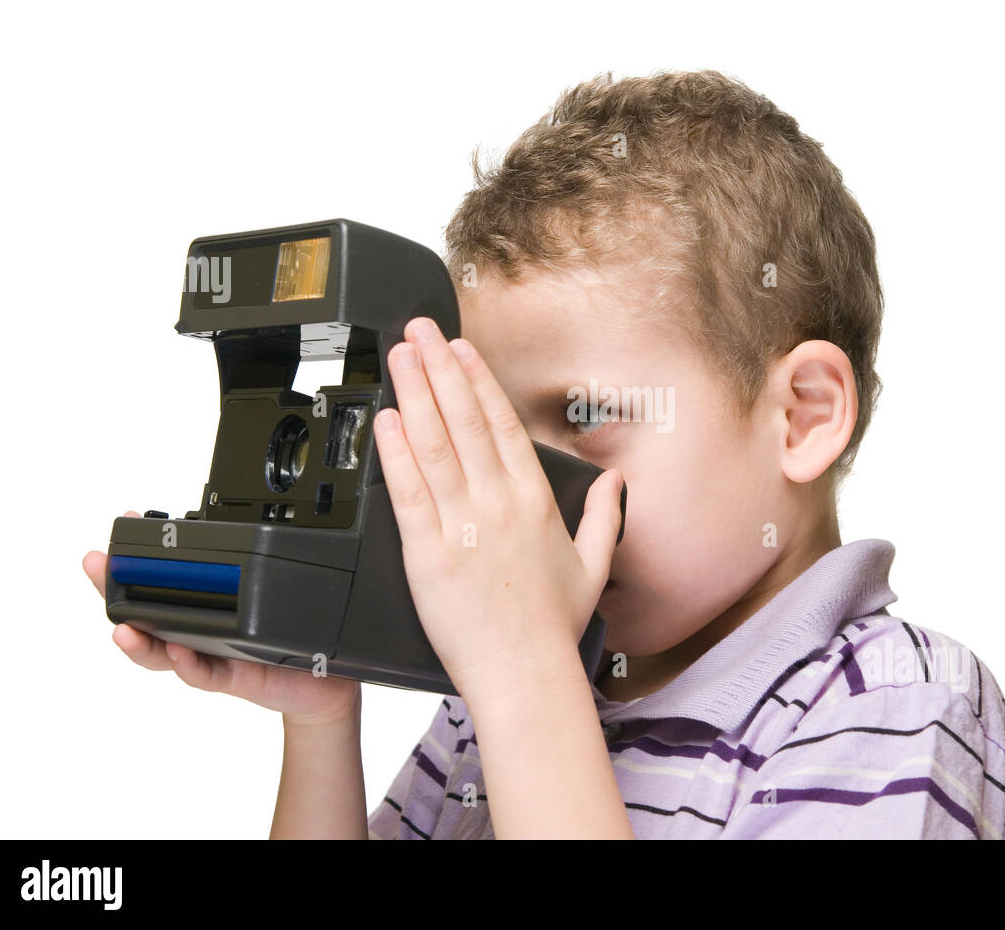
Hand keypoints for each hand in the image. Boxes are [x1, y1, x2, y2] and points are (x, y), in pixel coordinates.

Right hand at [83, 513, 360, 726]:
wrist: (323, 682)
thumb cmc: (292, 634)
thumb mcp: (274, 592)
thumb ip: (259, 565)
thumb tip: (249, 517)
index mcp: (203, 607)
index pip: (160, 580)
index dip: (138, 554)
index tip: (126, 522)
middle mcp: (197, 632)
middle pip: (142, 614)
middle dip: (112, 590)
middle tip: (96, 565)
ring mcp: (211, 656)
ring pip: (163, 651)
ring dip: (140, 640)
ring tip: (123, 626)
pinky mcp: (232, 678)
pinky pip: (204, 674)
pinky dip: (188, 663)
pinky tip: (178, 650)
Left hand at [371, 317, 623, 703]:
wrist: (524, 673)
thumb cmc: (553, 628)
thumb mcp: (592, 567)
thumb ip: (604, 517)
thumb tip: (618, 484)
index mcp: (534, 500)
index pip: (502, 424)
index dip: (477, 379)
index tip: (460, 349)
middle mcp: (498, 502)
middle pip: (464, 419)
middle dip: (439, 367)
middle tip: (418, 331)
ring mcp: (463, 524)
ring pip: (434, 443)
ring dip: (415, 393)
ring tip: (399, 356)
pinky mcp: (429, 552)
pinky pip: (409, 491)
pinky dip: (396, 451)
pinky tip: (386, 418)